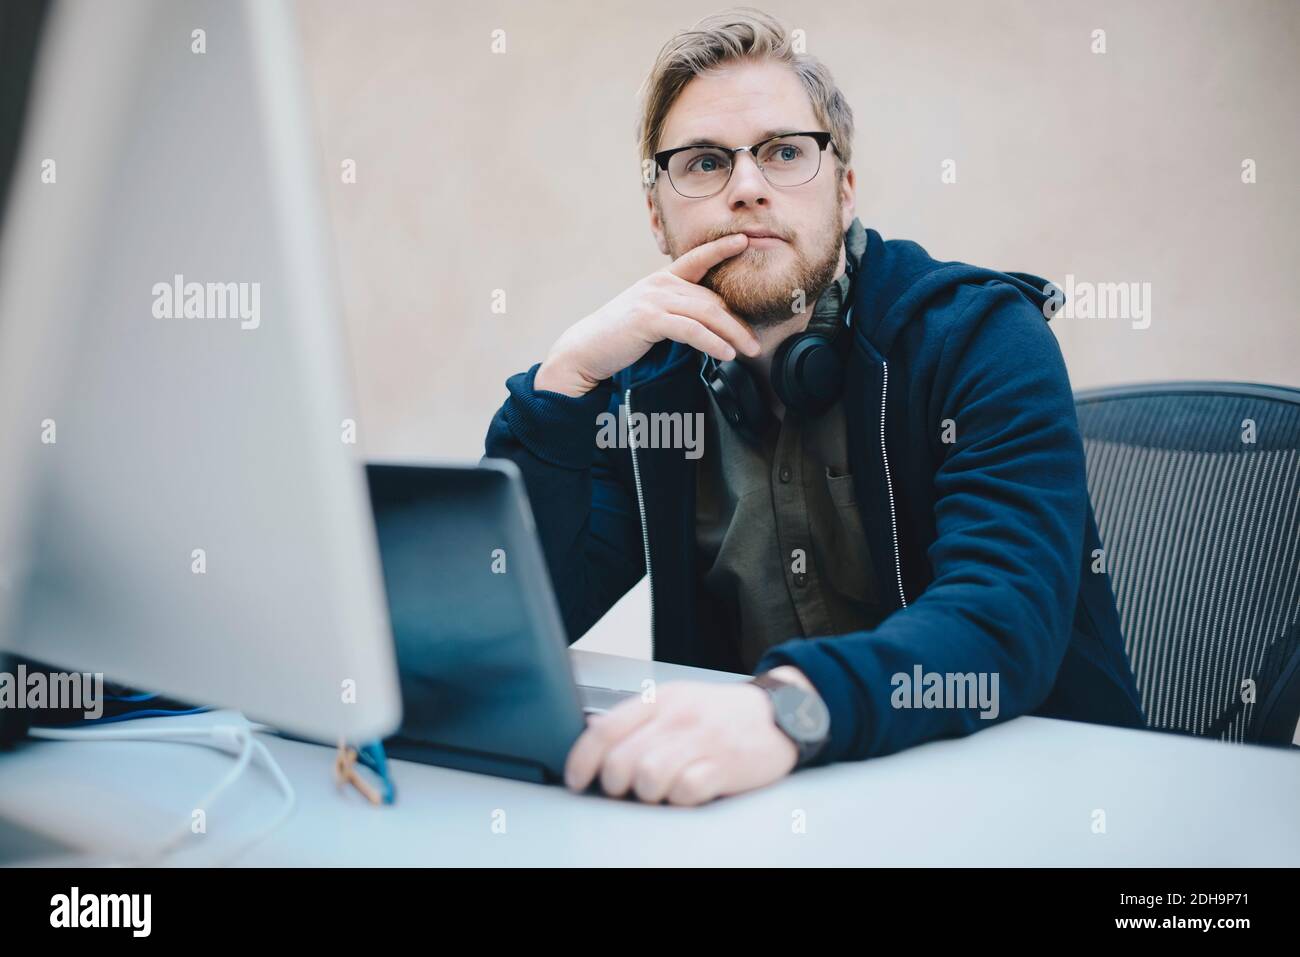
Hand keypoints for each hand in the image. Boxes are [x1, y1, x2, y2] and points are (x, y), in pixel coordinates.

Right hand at [534, 234, 761, 396]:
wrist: (587, 349)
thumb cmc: (620, 338)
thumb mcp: (651, 317)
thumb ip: (677, 313)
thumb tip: (708, 327)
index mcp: (662, 280)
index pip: (697, 259)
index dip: (721, 248)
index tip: (744, 241)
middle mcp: (660, 284)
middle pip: (712, 299)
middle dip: (738, 322)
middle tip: (756, 342)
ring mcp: (655, 299)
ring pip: (706, 313)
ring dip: (732, 334)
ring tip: (749, 350)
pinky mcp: (650, 318)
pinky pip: (692, 329)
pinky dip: (712, 342)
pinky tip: (726, 354)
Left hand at [563, 679, 798, 805]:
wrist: (780, 712)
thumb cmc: (720, 713)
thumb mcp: (676, 701)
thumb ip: (636, 718)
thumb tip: (593, 733)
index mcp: (659, 700)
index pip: (604, 729)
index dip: (582, 760)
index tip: (577, 781)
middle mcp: (677, 717)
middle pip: (621, 761)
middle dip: (616, 784)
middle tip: (628, 789)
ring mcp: (702, 740)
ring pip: (649, 778)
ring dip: (648, 793)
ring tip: (662, 790)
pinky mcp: (725, 764)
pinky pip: (686, 791)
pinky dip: (681, 798)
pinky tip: (690, 790)